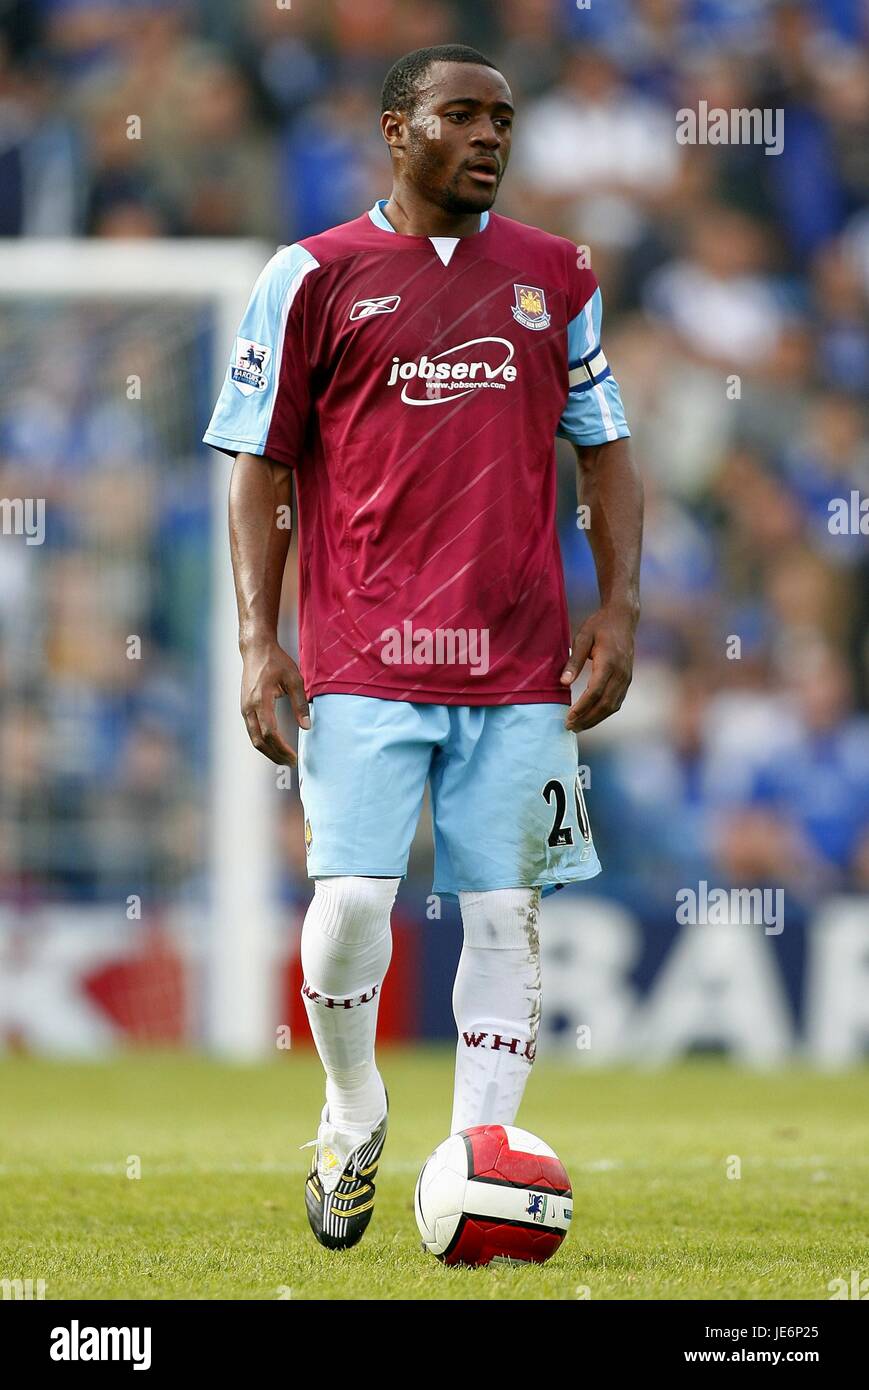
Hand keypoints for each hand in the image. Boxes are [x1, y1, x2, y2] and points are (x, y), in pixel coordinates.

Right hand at [240, 638, 309, 764]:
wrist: (255, 649)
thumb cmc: (276, 662)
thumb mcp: (294, 679)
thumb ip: (300, 704)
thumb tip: (307, 727)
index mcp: (260, 700)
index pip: (270, 732)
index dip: (282, 748)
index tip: (295, 757)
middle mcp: (249, 707)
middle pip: (259, 741)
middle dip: (275, 755)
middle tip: (291, 763)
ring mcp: (244, 709)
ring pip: (253, 738)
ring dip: (268, 751)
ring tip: (284, 759)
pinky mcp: (245, 708)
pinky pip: (252, 731)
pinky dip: (263, 742)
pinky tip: (275, 746)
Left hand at [561, 603, 636, 731]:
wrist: (623, 618)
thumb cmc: (599, 625)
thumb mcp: (582, 638)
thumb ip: (573, 661)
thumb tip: (564, 683)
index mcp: (609, 662)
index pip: (595, 692)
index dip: (581, 708)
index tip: (568, 718)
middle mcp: (621, 673)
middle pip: (605, 704)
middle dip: (587, 719)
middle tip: (570, 728)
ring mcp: (626, 677)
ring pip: (613, 706)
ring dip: (596, 719)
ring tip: (578, 727)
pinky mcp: (627, 679)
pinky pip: (617, 701)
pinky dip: (604, 712)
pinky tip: (591, 717)